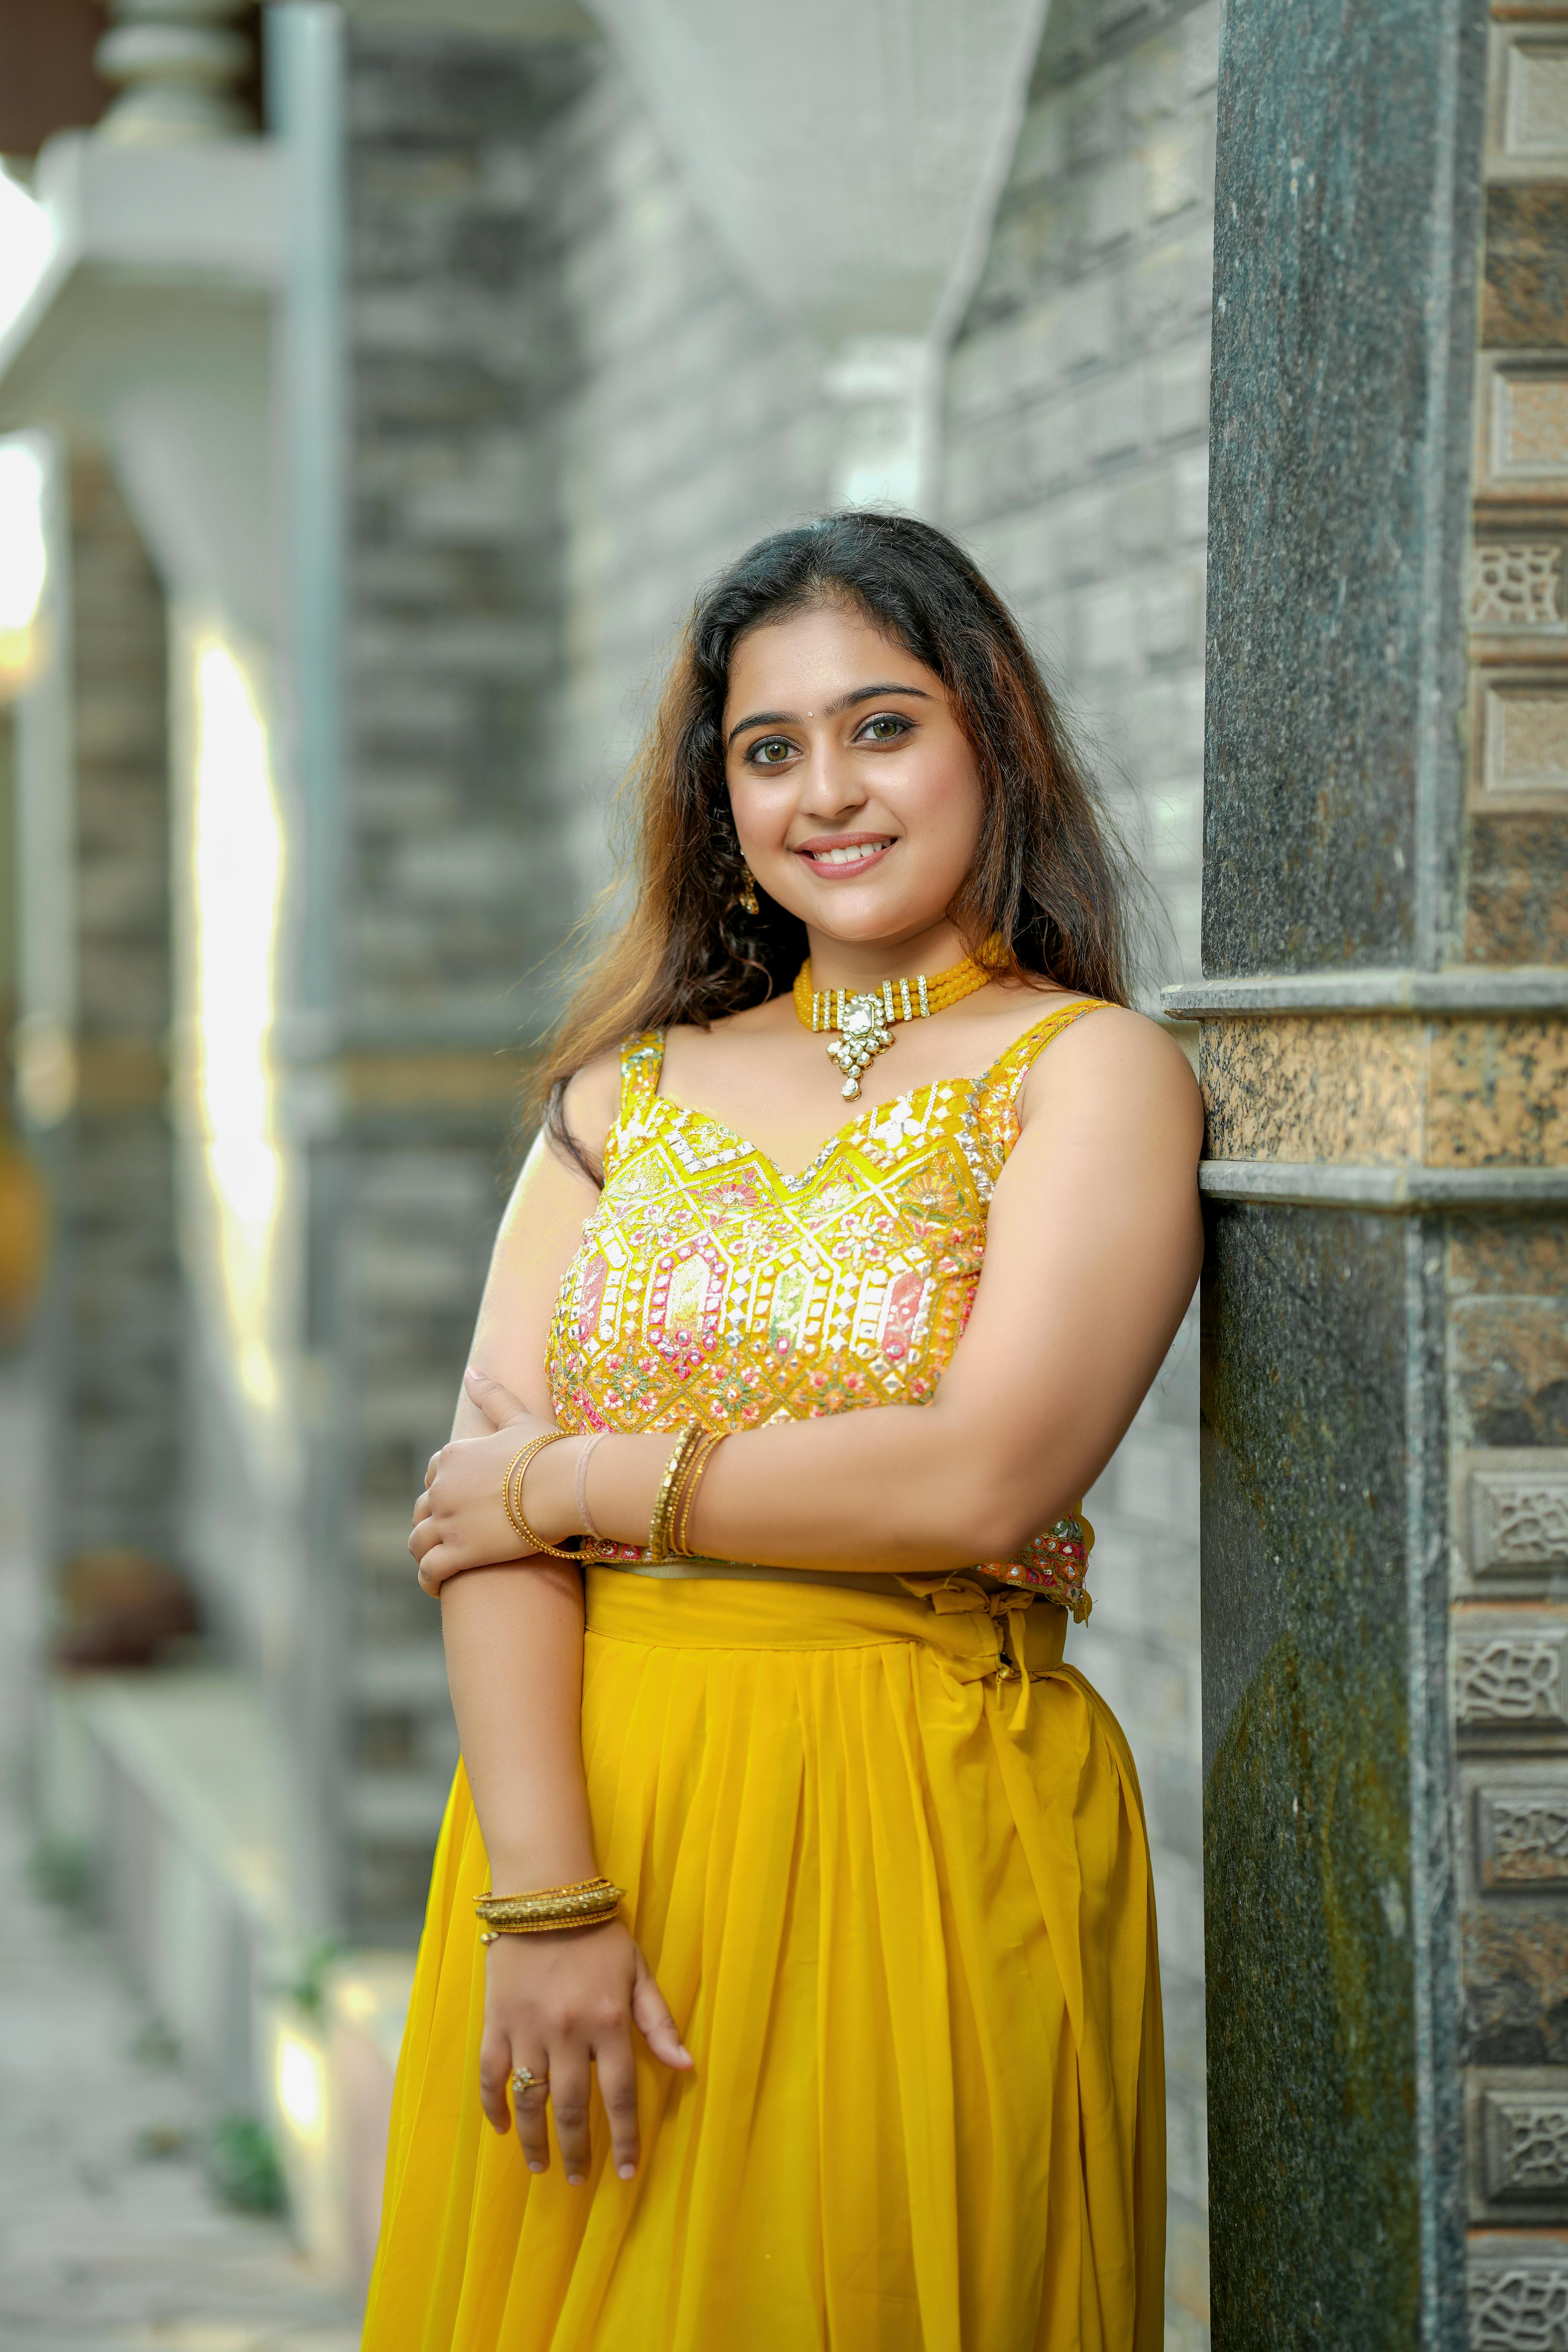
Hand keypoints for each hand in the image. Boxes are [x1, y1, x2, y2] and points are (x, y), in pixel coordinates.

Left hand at [409, 1370, 557, 1594]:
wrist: (564, 1484)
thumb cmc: (548, 1451)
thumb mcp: (518, 1417)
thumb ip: (491, 1395)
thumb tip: (471, 1370)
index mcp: (453, 1456)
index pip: (433, 1473)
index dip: (441, 1487)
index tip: (455, 1501)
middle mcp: (442, 1488)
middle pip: (422, 1509)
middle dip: (430, 1522)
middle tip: (447, 1536)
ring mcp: (447, 1521)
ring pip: (418, 1541)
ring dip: (423, 1552)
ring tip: (435, 1563)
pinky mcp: (458, 1552)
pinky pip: (429, 1570)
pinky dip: (428, 1579)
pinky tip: (435, 1586)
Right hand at [479, 1919, 693, 2182]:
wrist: (545, 1896)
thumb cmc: (599, 1935)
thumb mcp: (638, 1973)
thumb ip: (659, 2022)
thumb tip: (686, 2067)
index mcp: (608, 2023)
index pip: (620, 2096)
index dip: (625, 2139)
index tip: (626, 2173)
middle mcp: (568, 2033)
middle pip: (573, 2109)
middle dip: (577, 2151)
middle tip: (577, 2179)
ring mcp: (528, 2030)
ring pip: (530, 2101)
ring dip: (534, 2140)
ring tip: (540, 2165)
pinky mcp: (496, 2022)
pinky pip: (490, 2075)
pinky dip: (493, 2106)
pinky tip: (500, 2128)